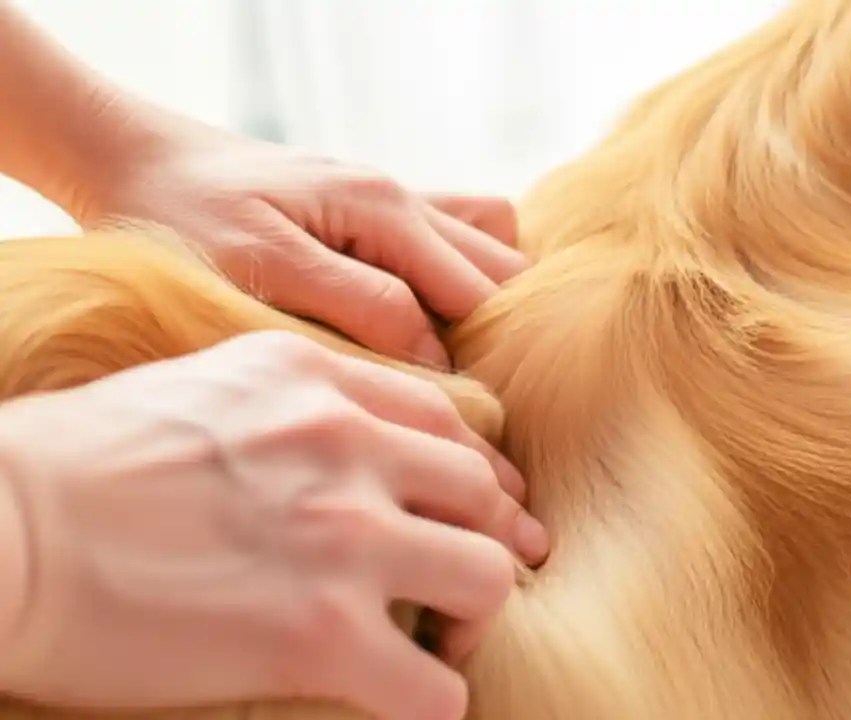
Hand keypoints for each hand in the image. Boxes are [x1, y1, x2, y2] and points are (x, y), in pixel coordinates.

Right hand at [0, 331, 546, 719]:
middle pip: (484, 495)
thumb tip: (349, 446)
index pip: (449, 424)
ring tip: (438, 643)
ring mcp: (342, 536)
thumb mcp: (202, 388)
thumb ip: (293, 405)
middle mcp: (345, 445)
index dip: (473, 479)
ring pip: (488, 578)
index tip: (470, 515)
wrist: (0, 529)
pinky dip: (433, 701)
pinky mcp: (318, 633)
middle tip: (462, 583)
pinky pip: (433, 687)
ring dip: (475, 619)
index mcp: (315, 381)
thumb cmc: (75, 465)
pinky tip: (404, 702)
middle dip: (491, 542)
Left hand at [73, 102, 526, 367]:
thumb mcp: (262, 267)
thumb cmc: (183, 216)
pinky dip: (467, 272)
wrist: (138, 156)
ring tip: (455, 359)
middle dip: (496, 333)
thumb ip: (358, 305)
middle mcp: (404, 196)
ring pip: (495, 247)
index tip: (453, 419)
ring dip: (487, 301)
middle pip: (501, 271)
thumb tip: (439, 356)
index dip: (473, 362)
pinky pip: (462, 233)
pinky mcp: (380, 208)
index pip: (472, 297)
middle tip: (460, 396)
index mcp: (384, 207)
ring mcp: (397, 198)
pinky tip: (434, 315)